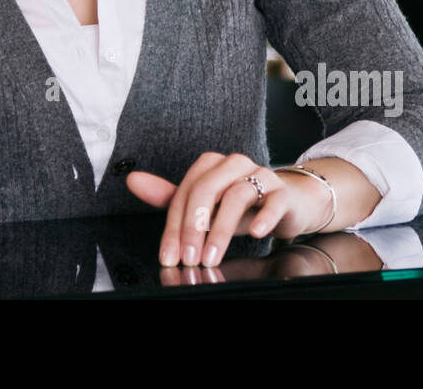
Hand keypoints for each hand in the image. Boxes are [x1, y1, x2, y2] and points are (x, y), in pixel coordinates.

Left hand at [126, 152, 333, 267]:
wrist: (289, 202)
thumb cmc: (243, 205)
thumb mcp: (206, 205)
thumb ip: (170, 196)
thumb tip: (133, 181)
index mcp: (210, 165)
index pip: (184, 193)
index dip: (174, 226)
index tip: (169, 255)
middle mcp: (233, 164)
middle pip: (206, 190)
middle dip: (193, 227)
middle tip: (188, 257)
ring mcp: (261, 175)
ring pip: (237, 195)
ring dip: (221, 229)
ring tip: (212, 255)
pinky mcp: (283, 192)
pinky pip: (273, 201)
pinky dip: (263, 217)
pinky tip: (255, 233)